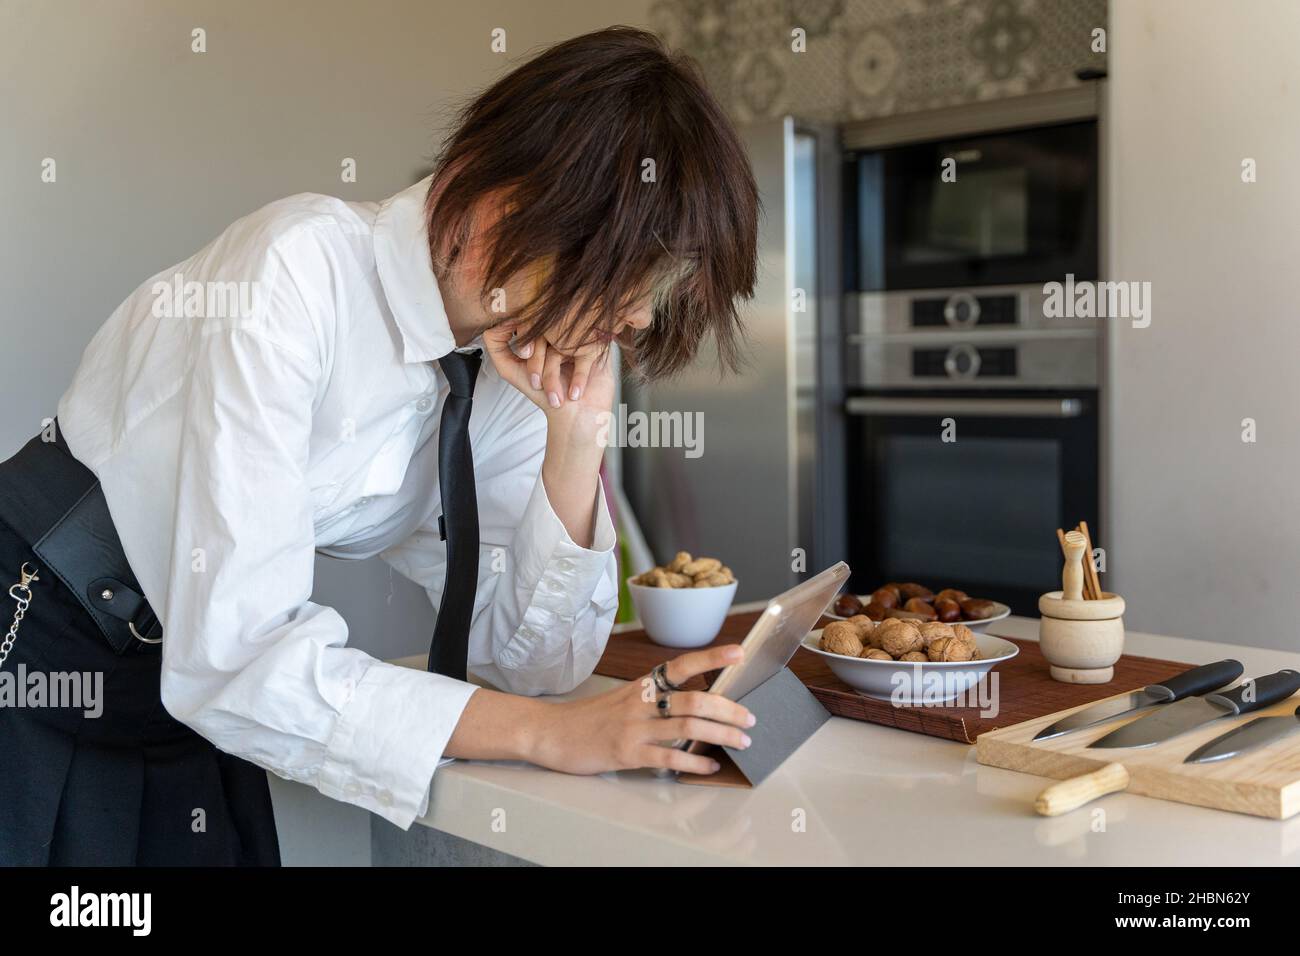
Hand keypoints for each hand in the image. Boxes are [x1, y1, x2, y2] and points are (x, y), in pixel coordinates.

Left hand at [482, 322, 614, 420]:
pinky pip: (581, 356)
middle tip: (536, 384)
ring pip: (560, 346)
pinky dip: (576, 380)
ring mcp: (579, 340)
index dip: (523, 341)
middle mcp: (560, 333)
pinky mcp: (596, 350)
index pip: (528, 323)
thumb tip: (497, 322)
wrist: (574, 417)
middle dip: (535, 365)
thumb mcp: (510, 369)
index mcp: (542, 334)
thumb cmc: (544, 394)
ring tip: (555, 397)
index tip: (523, 358)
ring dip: (552, 377)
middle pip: (542, 334)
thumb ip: (496, 345)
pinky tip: (573, 394)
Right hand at [525, 644, 756, 775]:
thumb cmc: (591, 717)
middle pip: (695, 698)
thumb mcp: (624, 698)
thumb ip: (656, 699)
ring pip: (687, 725)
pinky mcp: (627, 753)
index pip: (683, 664)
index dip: (712, 658)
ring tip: (741, 741)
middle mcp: (641, 701)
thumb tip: (698, 705)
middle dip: (729, 709)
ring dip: (721, 734)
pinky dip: (694, 762)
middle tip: (751, 718)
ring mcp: (634, 727)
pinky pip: (668, 756)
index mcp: (643, 685)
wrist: (551, 733)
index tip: (739, 654)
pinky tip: (709, 767)